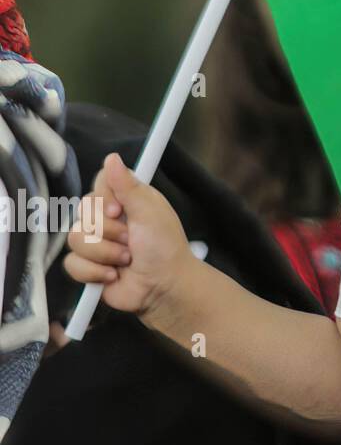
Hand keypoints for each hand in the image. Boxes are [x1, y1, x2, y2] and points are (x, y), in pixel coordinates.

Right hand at [63, 152, 194, 320]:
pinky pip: (72, 264)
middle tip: (131, 240)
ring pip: (75, 238)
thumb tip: (112, 158)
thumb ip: (128, 186)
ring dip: (105, 252)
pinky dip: (95, 271)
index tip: (119, 210)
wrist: (163, 286)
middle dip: (109, 230)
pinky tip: (113, 275)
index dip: (104, 198)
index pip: (99, 183)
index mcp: (125, 200)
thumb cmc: (165, 248)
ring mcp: (95, 242)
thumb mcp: (150, 211)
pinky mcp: (87, 266)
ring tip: (126, 259)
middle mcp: (107, 218)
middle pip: (82, 210)